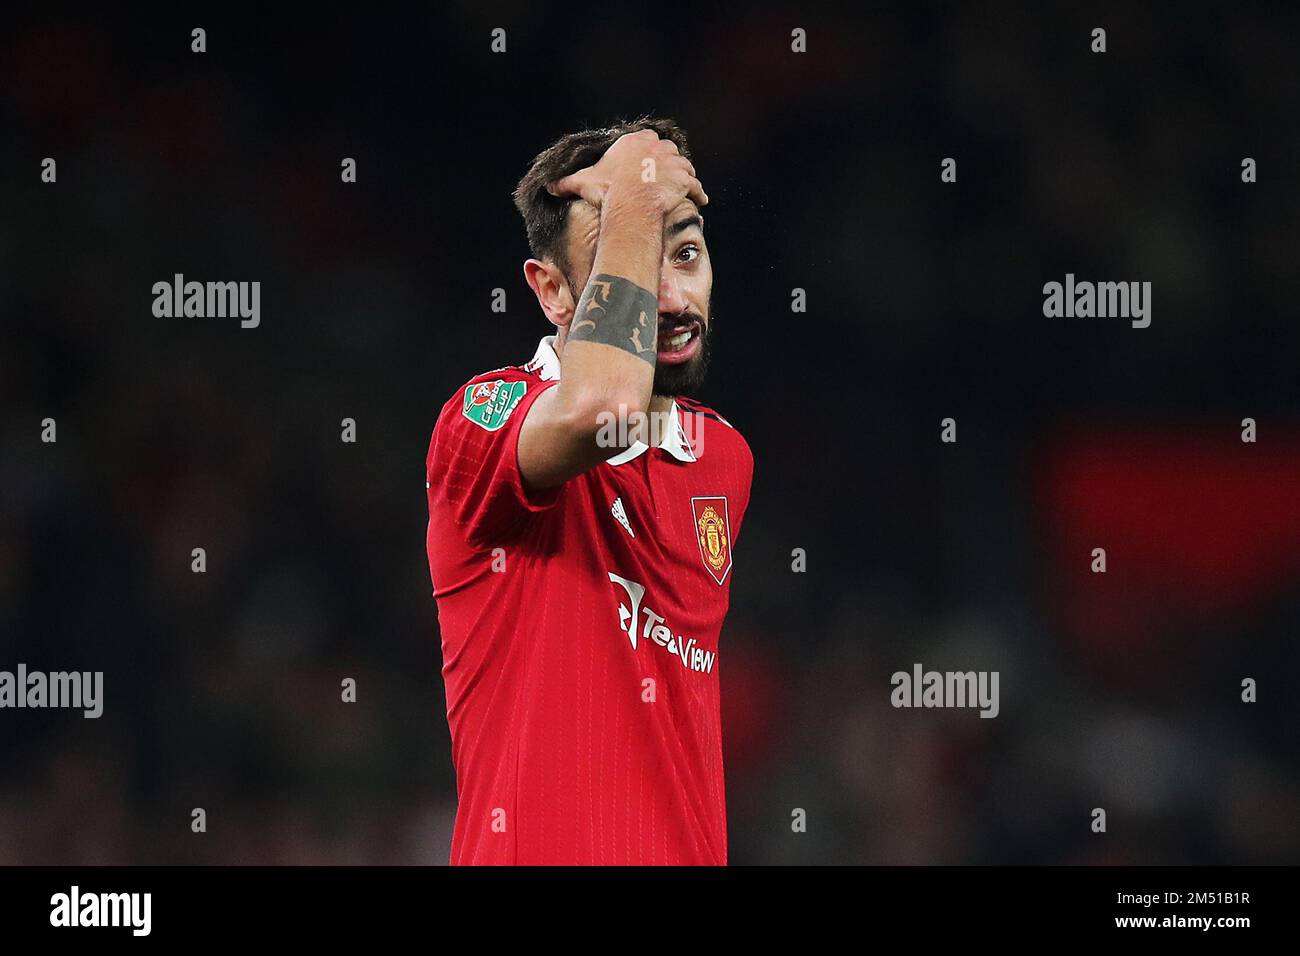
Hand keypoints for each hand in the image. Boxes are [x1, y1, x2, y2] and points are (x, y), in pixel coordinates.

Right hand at [546, 129, 707, 212]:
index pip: (646, 139)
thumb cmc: (608, 192)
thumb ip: (567, 182)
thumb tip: (548, 186)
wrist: (631, 204)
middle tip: (665, 177)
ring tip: (682, 189)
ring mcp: (673, 162)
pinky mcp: (685, 178)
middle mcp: (656, 147)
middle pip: (667, 151)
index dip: (648, 152)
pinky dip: (698, 193)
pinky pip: (695, 185)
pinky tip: (699, 200)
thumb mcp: (584, 183)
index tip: (647, 164)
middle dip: (667, 162)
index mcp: (634, 142)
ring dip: (684, 176)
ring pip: (684, 166)